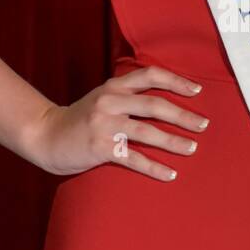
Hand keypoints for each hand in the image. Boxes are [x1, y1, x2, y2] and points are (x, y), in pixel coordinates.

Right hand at [26, 66, 209, 180]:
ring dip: (173, 141)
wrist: (45, 135)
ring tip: (192, 148)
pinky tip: (170, 174)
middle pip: (155, 105)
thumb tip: (165, 102)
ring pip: (147, 132)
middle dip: (183, 116)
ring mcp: (104, 124)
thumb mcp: (103, 99)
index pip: (150, 75)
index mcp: (113, 86)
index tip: (198, 90)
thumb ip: (127, 95)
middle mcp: (110, 101)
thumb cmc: (81, 119)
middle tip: (203, 125)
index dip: (176, 81)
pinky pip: (133, 158)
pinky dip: (154, 167)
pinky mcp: (100, 148)